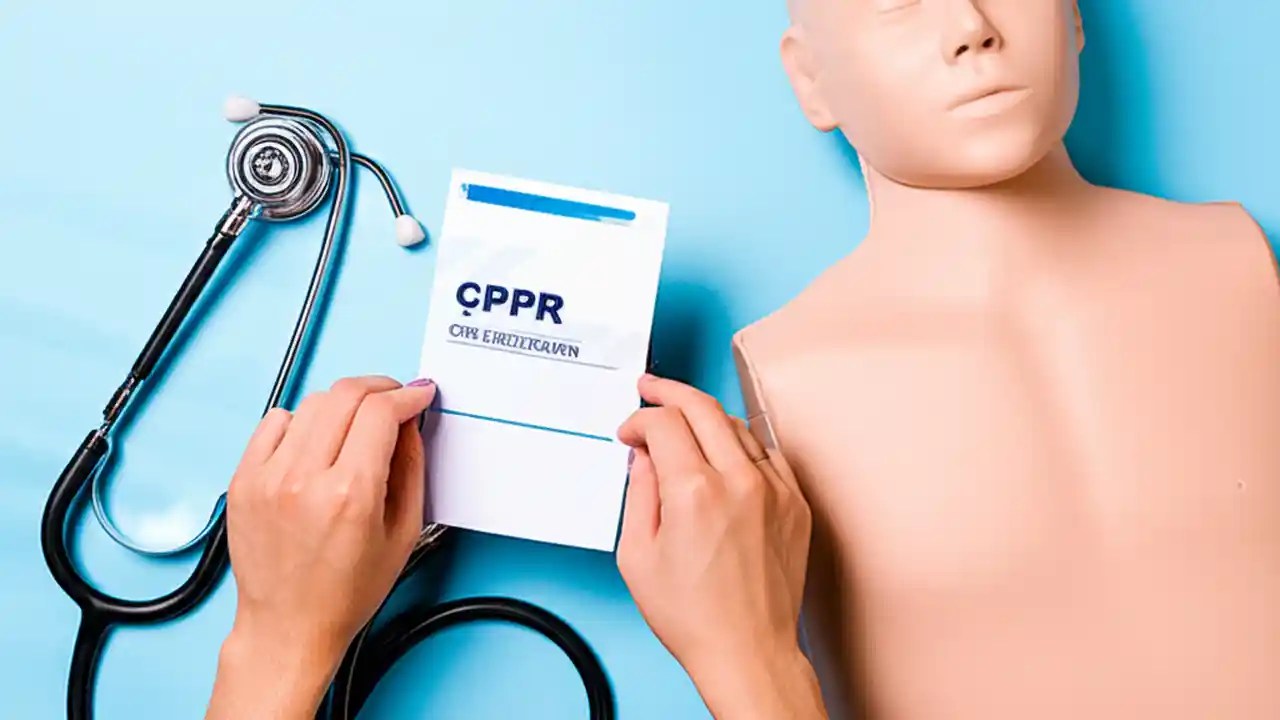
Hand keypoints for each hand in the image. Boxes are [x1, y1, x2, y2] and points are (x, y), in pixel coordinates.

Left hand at [206, 375, 435, 719]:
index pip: (381, 411)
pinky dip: (300, 420)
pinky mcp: (242, 481)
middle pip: (345, 395)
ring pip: (310, 402)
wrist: (288, 627)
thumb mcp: (403, 533)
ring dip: (342, 403)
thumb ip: (411, 468)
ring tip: (355, 423)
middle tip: (393, 399)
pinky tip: (314, 440)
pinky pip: (273, 421)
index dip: (407, 395)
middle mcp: (304, 480)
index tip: (418, 395)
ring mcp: (267, 478)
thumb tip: (410, 423)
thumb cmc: (345, 593)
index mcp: (350, 495)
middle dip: (379, 388)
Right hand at [615, 374, 824, 718]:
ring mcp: (774, 490)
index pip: (664, 422)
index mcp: (694, 493)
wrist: (749, 650)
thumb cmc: (693, 616)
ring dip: (706, 417)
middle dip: (669, 392)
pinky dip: (741, 444)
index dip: (639, 419)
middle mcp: (739, 482)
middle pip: (703, 407)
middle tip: (651, 389)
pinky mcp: (795, 504)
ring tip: (685, 424)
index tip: (630, 432)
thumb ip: (639, 493)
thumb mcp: (637, 555)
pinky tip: (724, 452)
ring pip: (738, 425)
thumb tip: (644, 456)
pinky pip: (767, 453)